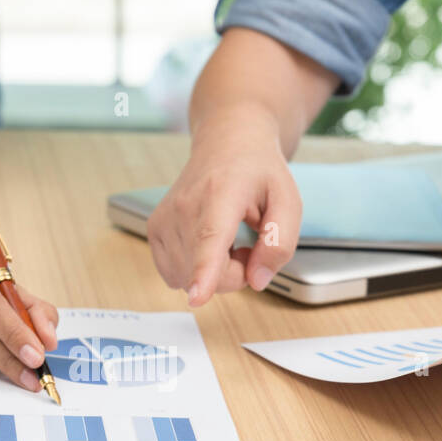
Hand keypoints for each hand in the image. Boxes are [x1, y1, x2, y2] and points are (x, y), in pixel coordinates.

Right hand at [147, 106, 300, 305]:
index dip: (204, 272)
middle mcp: (184, 206)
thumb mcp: (288, 201)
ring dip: (214, 272)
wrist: (227, 144)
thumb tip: (257, 281)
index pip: (210, 238)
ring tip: (228, 241)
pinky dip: (193, 270)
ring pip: (188, 279)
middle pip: (207, 273)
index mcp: (221, 193)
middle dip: (234, 274)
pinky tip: (207, 247)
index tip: (196, 296)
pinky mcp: (153, 230)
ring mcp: (163, 219)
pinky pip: (173, 274)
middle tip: (248, 246)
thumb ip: (279, 244)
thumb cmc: (258, 172)